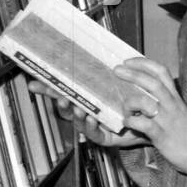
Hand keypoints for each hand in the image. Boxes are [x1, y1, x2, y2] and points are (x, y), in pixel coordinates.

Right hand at [28, 79, 146, 147]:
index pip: (63, 89)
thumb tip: (98, 50)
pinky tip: (90, 118)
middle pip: (65, 105)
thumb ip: (111, 69)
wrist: (152, 120)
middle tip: (61, 96)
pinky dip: (90, 125)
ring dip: (74, 113)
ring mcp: (93, 124)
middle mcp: (87, 110)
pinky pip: (93, 132)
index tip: (34, 84)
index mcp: (88, 95)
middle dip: (59, 100)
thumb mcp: (121, 81)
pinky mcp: (103, 136)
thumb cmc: (135, 100)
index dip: (47, 87)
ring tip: (76, 108)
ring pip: (77, 119)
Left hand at [114, 58, 186, 174]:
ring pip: (146, 102)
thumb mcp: (179, 111)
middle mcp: (171, 105)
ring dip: (130, 103)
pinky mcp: (162, 135)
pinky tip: (127, 123)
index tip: (129, 60)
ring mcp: (167, 120)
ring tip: (125, 109)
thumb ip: (166, 99)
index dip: (144, 63)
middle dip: (133, 74)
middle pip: (152, 83)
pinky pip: (142, 124)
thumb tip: (147, 90)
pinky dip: (131, 121)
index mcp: (175, 97)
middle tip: (117, 69)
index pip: (161, 72)